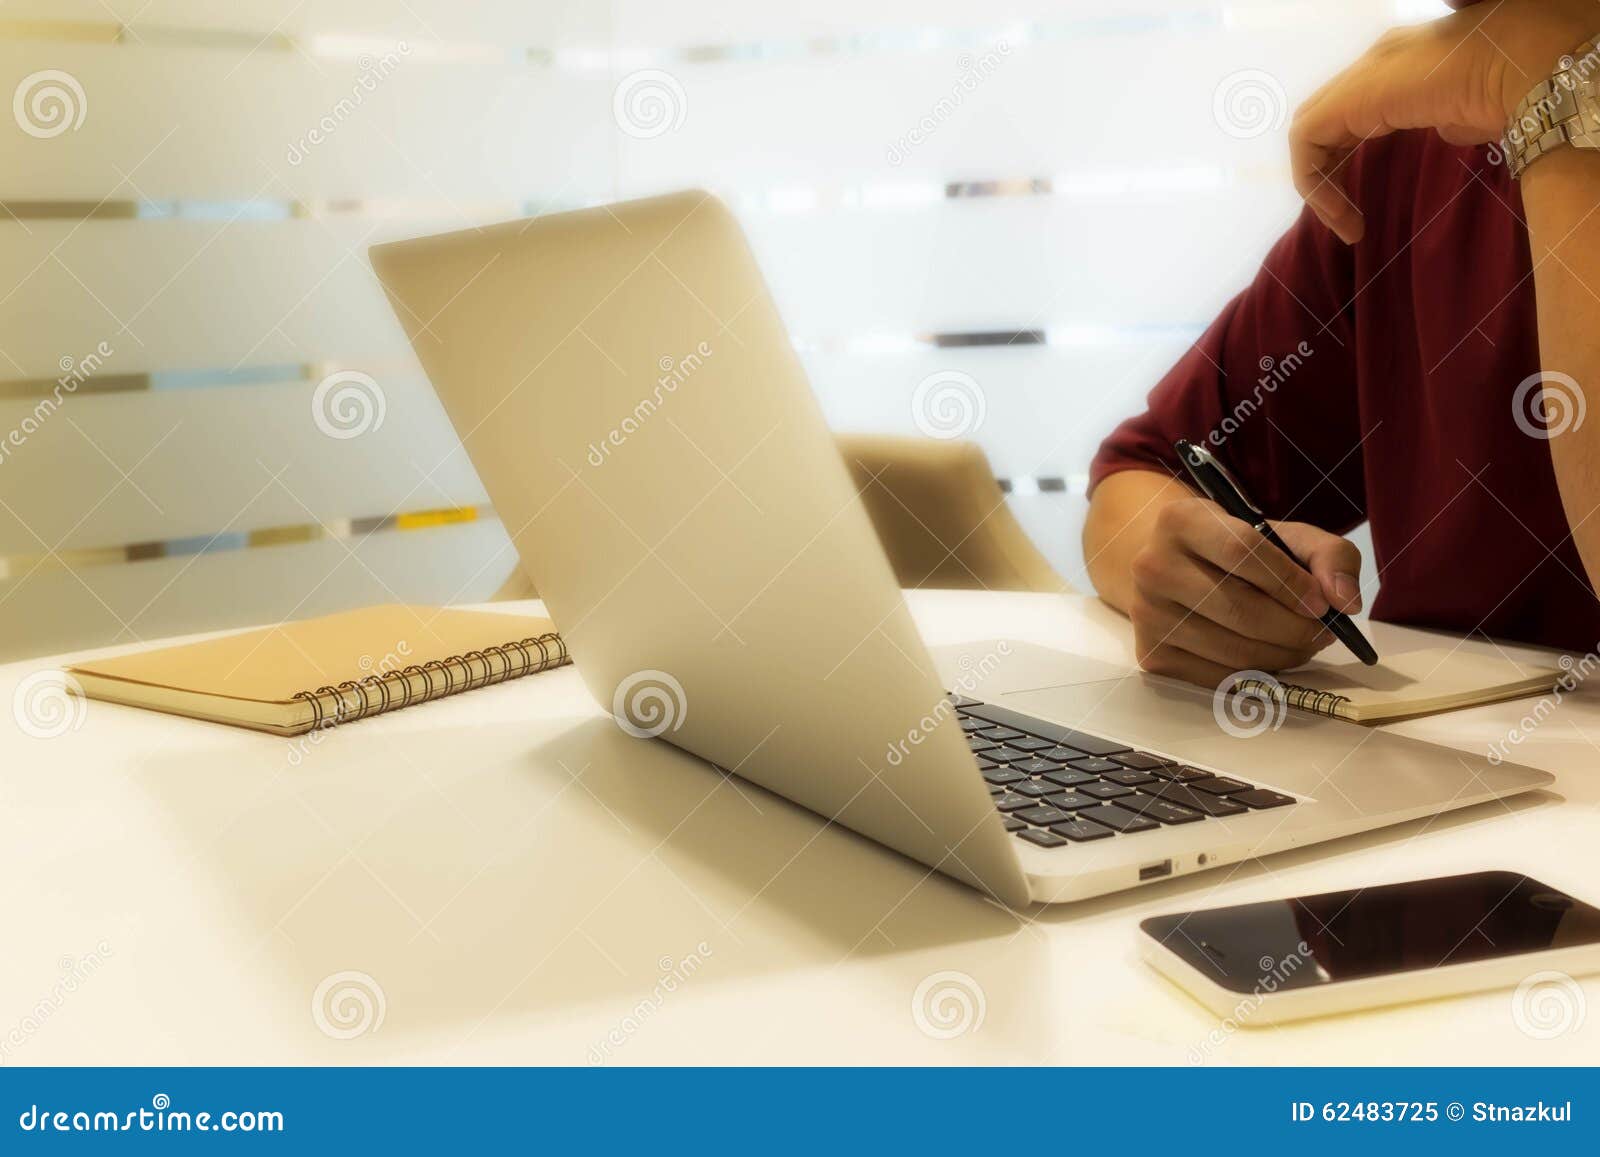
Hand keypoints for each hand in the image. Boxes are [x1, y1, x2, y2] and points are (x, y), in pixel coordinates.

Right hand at [1128, 497, 1363, 686]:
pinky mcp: (1151, 654)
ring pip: (1233, 650)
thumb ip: (1329, 556)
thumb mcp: (1282, 535)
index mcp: (1181, 520)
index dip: (1291, 583)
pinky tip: (1269, 655)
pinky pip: (1219, 677)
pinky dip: (1257, 674)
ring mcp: (1147, 614)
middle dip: (1296, 628)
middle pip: (1240, 609)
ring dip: (1284, 655)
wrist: (1172, 568)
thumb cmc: (1235, 550)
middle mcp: (1152, 566)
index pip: (1243, 552)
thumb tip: (1344, 602)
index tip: (1323, 604)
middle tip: (1324, 631)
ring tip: (1302, 642)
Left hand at [1290, 0, 1594, 242]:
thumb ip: (1451, 119)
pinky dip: (1315, 182)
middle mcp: (1377, 63)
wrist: (1521, 71)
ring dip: (1321, 186)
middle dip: (1329, 175)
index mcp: (1405, 66)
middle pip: (1327, 122)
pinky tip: (1343, 214)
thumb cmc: (1514, 92)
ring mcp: (1360, 75)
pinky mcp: (1347, 97)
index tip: (1366, 206)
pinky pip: (1306, 142)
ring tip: (1348, 227)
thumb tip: (1450, 128)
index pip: (1358, 112)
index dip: (1350, 160)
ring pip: (1311, 132)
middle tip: (1350, 221)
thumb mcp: (1475, 112)